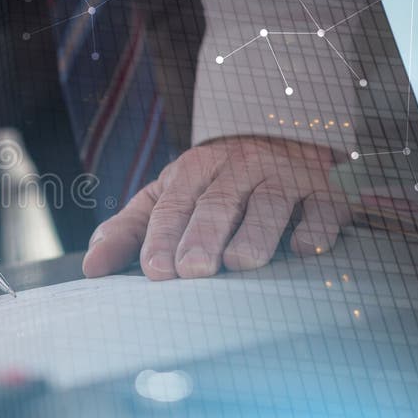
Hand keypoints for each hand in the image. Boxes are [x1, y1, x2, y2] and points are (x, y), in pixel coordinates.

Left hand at [83, 136, 350, 279]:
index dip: (162, 237)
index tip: (155, 270)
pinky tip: (305, 250)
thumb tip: (91, 267)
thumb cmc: (214, 187)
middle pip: (217, 203)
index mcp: (195, 169)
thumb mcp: (168, 198)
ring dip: (255, 233)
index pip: (173, 205)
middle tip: (191, 270)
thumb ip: (129, 231)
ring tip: (239, 263)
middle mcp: (240, 168)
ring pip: (269, 203)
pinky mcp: (327, 193)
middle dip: (202, 236)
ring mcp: (285, 178)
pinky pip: (323, 208)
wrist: (283, 146)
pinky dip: (316, 228)